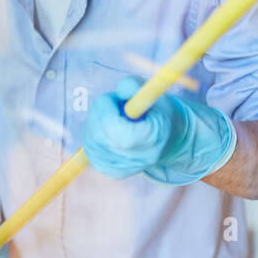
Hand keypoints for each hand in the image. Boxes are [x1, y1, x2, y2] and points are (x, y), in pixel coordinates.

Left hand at [83, 76, 236, 185]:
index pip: (114, 128)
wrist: (167, 140)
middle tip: (113, 103)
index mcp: (151, 139)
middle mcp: (135, 158)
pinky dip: (96, 133)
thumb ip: (135, 86)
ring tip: (116, 117)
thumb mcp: (153, 93)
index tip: (113, 97)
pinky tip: (111, 130)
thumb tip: (120, 90)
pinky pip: (90, 146)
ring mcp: (121, 168)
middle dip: (101, 111)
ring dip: (97, 121)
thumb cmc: (158, 112)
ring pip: (91, 137)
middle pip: (99, 133)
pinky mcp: (109, 171)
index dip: (107, 109)